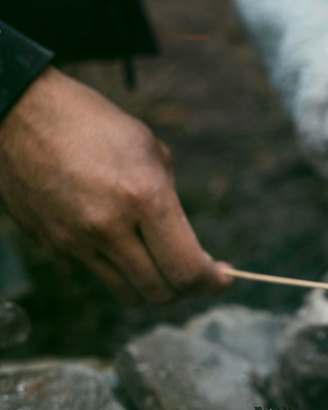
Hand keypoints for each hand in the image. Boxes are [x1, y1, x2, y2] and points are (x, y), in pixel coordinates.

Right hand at [0, 68, 231, 303]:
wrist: (23, 116)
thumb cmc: (97, 126)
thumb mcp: (153, 154)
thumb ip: (172, 205)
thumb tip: (189, 247)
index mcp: (144, 198)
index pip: (187, 268)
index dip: (212, 283)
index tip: (223, 278)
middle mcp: (109, 227)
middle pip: (161, 292)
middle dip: (186, 287)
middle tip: (195, 269)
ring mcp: (77, 242)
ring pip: (129, 293)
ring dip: (153, 284)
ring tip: (162, 260)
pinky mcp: (55, 246)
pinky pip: (100, 275)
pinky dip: (121, 270)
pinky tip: (125, 243)